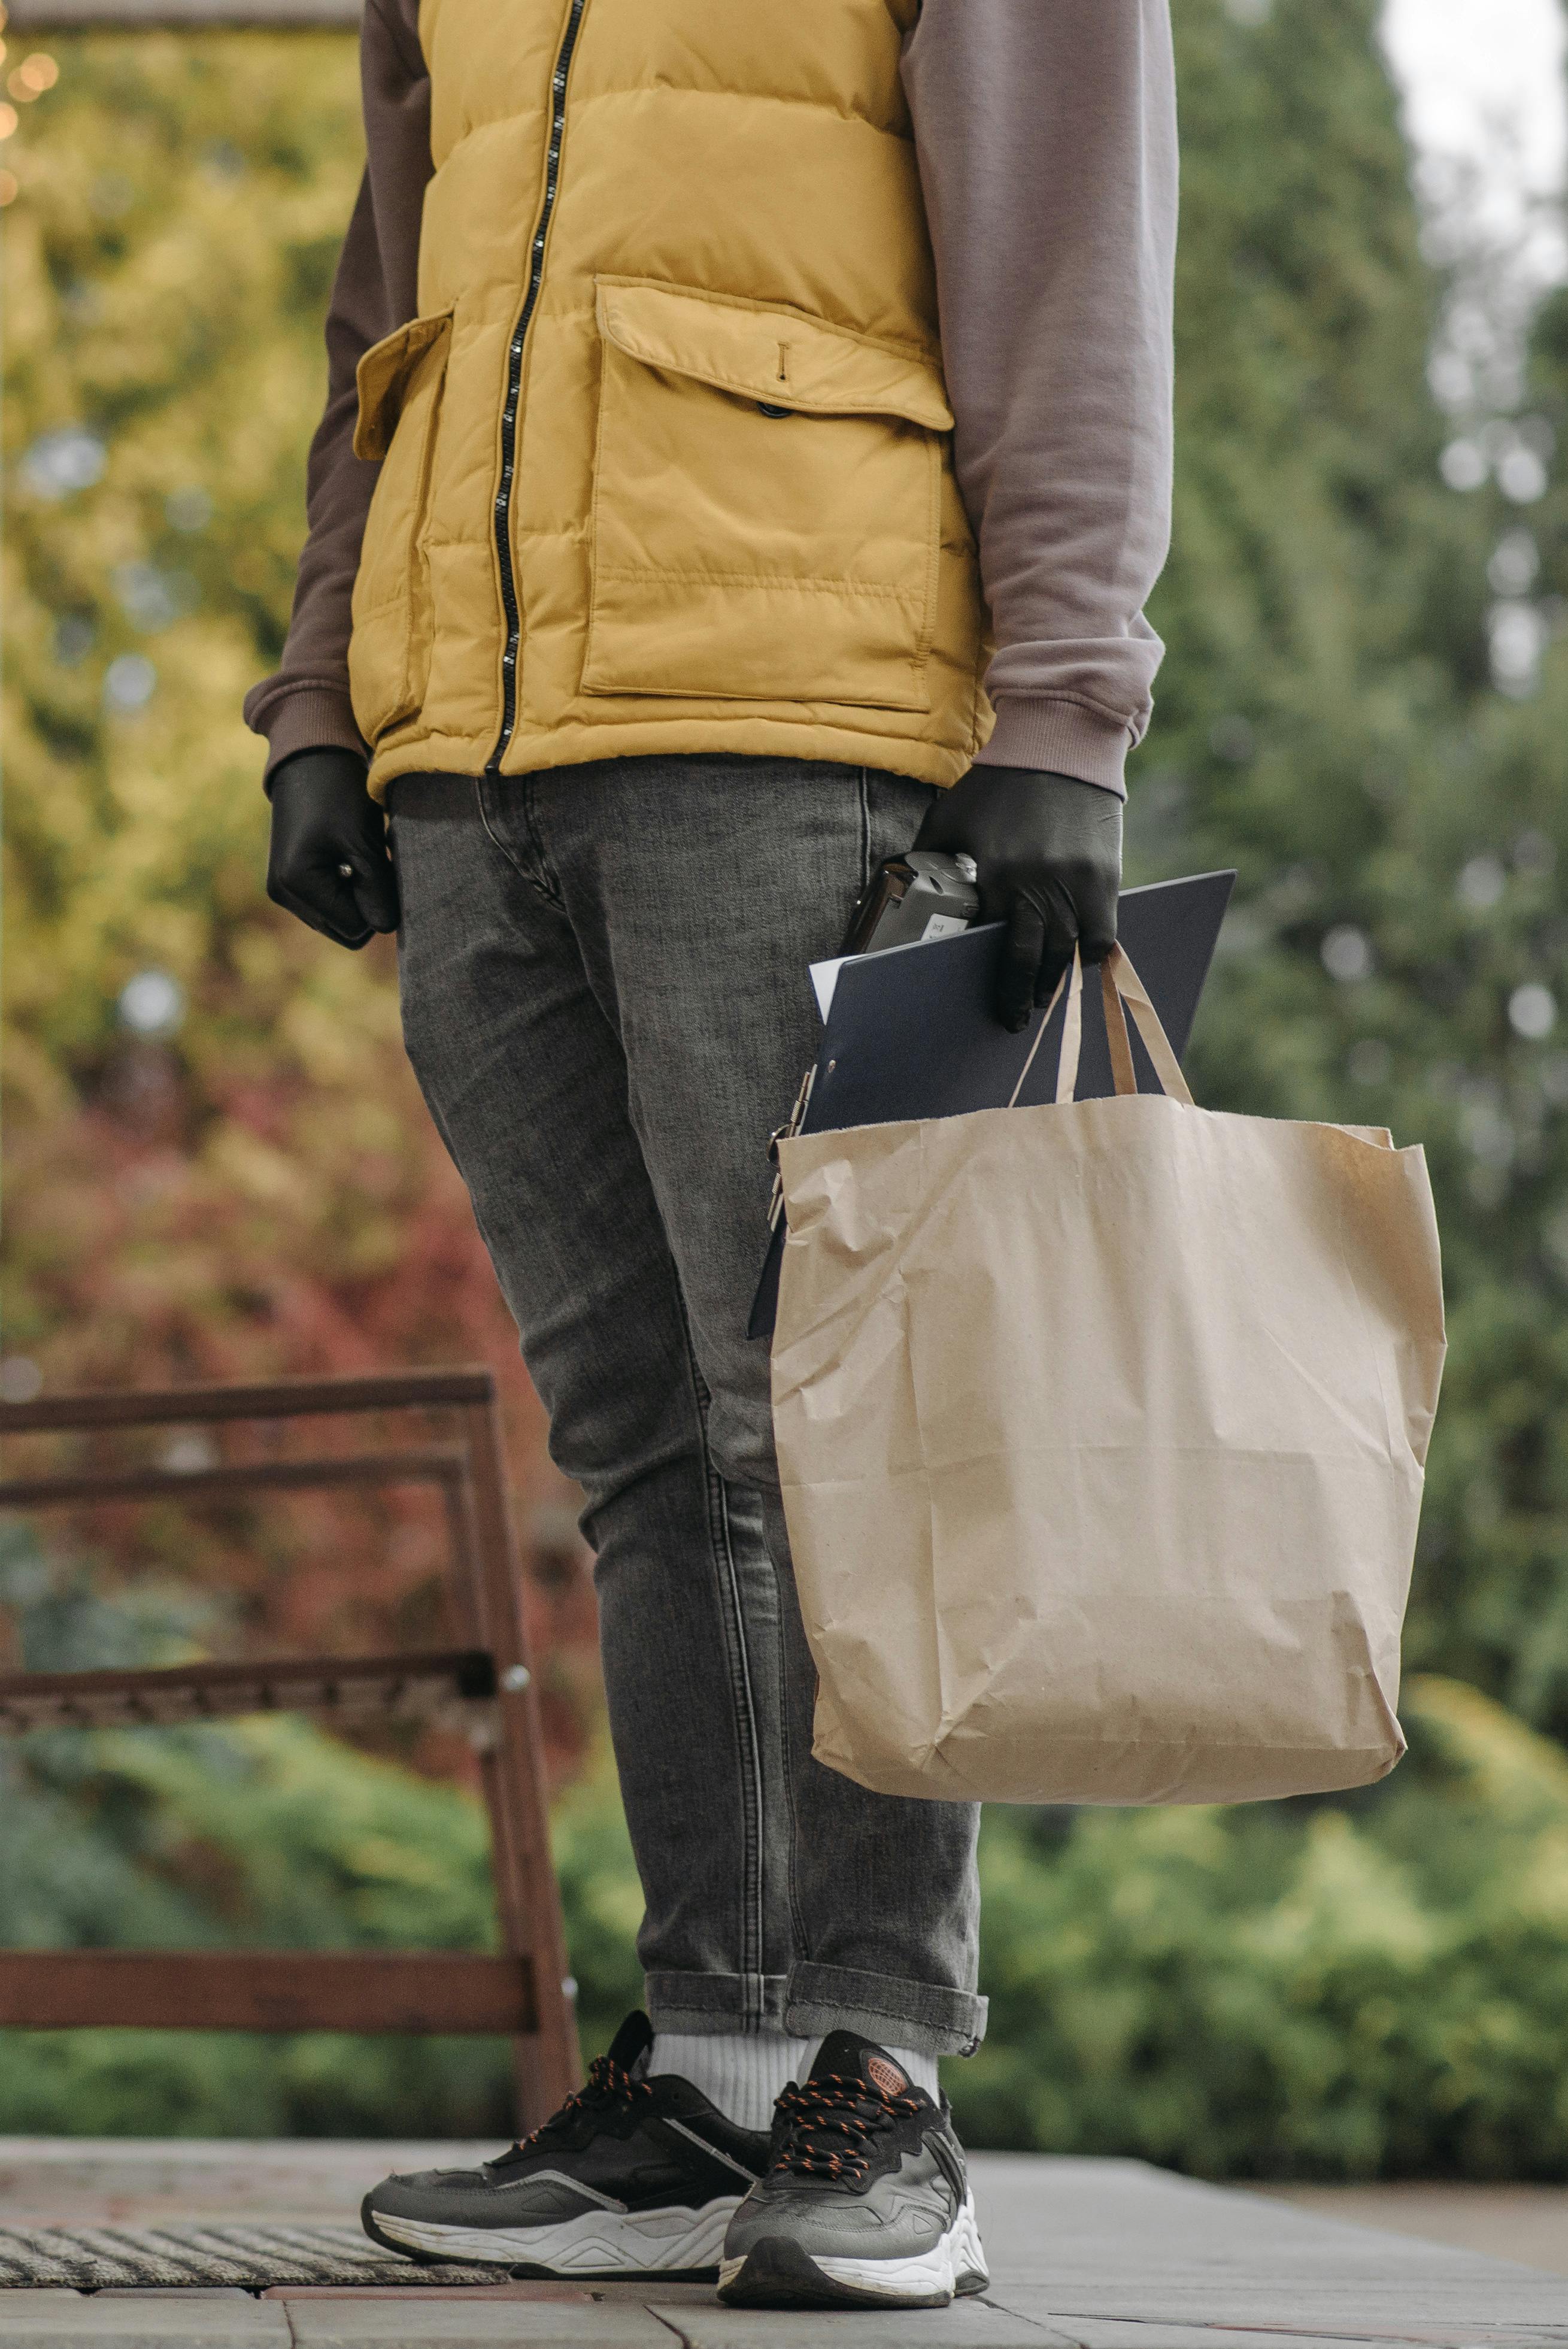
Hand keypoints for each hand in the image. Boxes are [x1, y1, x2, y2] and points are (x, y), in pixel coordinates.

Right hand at [266, 746, 399, 949]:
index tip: (376, 864)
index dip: (376, 902)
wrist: (311, 760)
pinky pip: (327, 905)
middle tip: (369, 862)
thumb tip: (386, 927)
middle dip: (365, 903)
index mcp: (295, 883)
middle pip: (344, 931)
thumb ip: (378, 890)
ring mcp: (282, 889)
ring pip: (336, 921)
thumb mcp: (365, 842)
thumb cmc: (340, 794)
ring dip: (355, 895)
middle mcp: (282, 892)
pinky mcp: (288, 882)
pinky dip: (343, 888)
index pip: (355, 928)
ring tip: (354, 856)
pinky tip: (343, 857)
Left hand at [914, 765, 1121, 1030]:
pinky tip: (1077, 963)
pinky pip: (1100, 933)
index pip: (992, 945)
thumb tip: (907, 893)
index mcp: (997, 874)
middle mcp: (1038, 884)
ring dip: (1054, 980)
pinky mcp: (1104, 876)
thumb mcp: (949, 817)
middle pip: (1031, 959)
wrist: (1058, 744)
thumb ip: (930, 857)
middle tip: (1015, 1017)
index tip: (988, 1002)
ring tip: (1042, 996)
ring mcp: (1075, 882)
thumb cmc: (997, 783)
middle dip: (1022, 995)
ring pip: (1067, 952)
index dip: (992, 980)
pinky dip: (1088, 954)